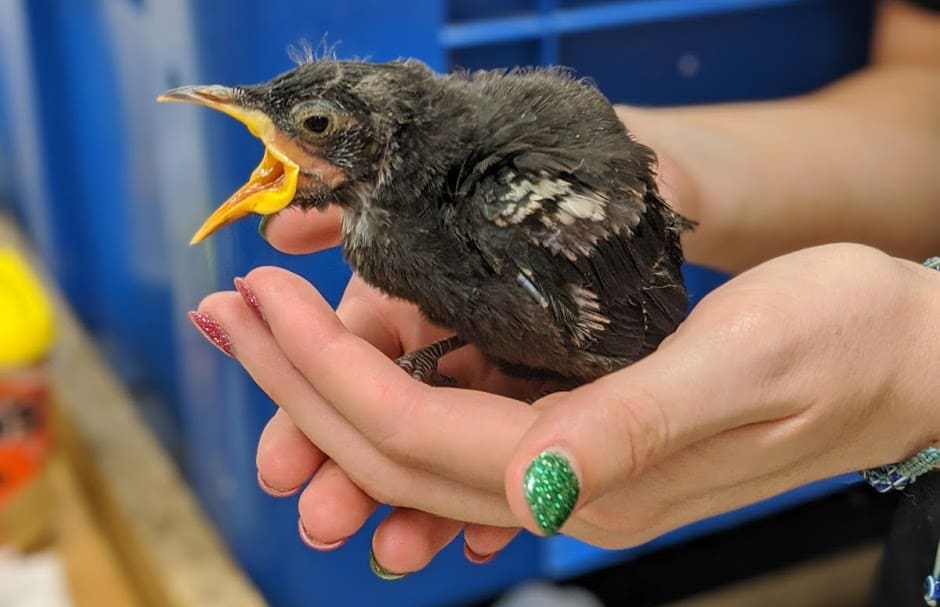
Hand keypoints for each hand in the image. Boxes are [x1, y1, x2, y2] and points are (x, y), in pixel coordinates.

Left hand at [195, 242, 939, 562]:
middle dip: (293, 377)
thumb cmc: (836, 346)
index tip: (261, 302)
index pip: (413, 435)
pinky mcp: (577, 436)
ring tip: (260, 331)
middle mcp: (566, 482)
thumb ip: (632, 429)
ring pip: (408, 444)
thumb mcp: (742, 368)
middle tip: (226, 313)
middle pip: (388, 446)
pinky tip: (349, 364)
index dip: (322, 370)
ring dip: (322, 386)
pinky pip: (455, 434)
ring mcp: (568, 466)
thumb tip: (532, 487)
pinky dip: (387, 393)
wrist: (891, 357)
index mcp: (592, 471)